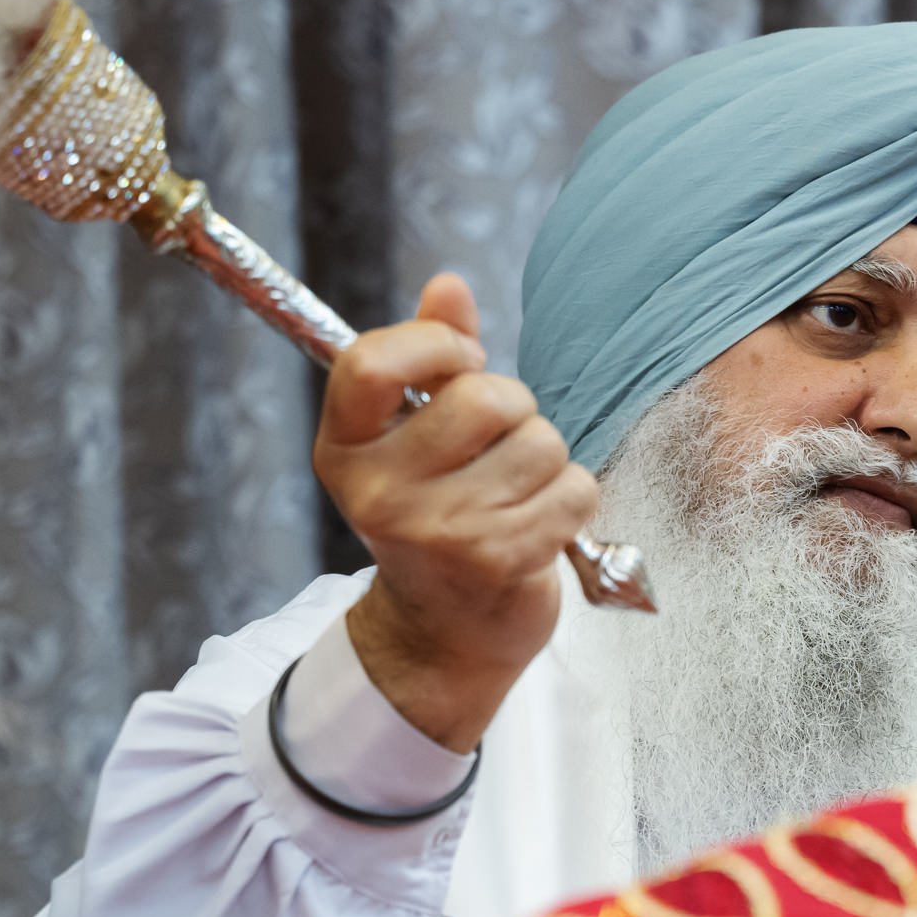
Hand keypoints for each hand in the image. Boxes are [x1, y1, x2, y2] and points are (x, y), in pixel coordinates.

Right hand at [314, 274, 597, 751]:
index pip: (372, 362)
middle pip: (484, 397)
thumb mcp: (412, 436)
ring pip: (540, 442)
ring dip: (547, 461)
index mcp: (344, 448)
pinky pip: (573, 489)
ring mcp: (434, 532)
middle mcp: (376, 493)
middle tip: (499, 444)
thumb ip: (430, 357)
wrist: (444, 632)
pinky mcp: (494, 563)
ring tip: (517, 491)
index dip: (436, 344)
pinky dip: (573, 501)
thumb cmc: (435, 513)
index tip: (464, 361)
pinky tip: (540, 523)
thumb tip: (449, 284)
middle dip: (515, 409)